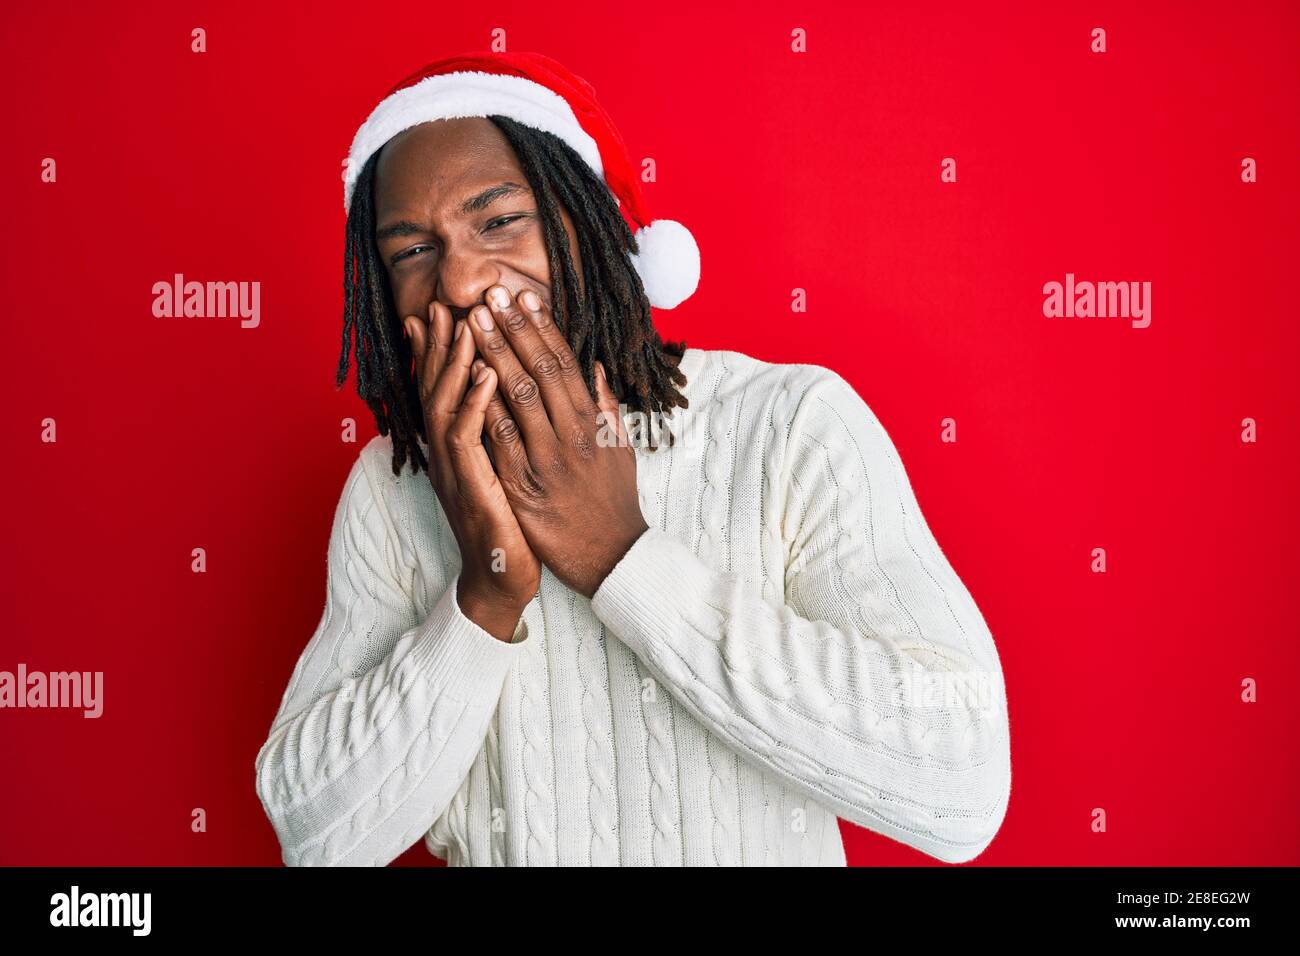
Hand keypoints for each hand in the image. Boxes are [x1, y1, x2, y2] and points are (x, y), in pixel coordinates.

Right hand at [405, 302, 541, 640]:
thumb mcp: (504, 473)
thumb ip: (501, 437)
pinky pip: (469, 439)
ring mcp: (455, 472)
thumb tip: (505, 403)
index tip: (444, 313)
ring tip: (467, 326)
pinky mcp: (472, 488)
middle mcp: (449, 457)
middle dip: (438, 346)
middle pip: (436, 390)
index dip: (440, 352)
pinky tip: (489, 376)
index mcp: (458, 450)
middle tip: (441, 305)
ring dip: (455, 364)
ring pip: (447, 406)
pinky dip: (476, 403)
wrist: (502, 581)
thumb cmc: (510, 527)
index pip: (444, 391)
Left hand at [465, 285, 648, 598]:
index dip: (542, 329)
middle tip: (489, 296)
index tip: (524, 298)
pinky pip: (499, 441)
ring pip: (517, 398)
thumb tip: (596, 368)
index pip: (564, 364)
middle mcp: (570, 435)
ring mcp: (546, 460)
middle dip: (512, 330)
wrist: (611, 556)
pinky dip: (483, 408)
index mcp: (591, 423)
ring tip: (471, 324)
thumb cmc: (613, 502)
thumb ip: (605, 407)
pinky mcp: (524, 487)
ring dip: (492, 356)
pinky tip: (466, 381)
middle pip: (539, 371)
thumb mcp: (619, 450)